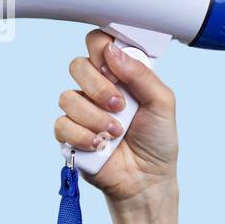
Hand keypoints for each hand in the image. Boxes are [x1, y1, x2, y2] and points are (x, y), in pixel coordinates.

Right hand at [53, 29, 179, 203]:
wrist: (147, 179)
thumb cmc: (158, 140)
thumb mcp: (162, 103)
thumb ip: (141, 74)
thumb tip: (113, 51)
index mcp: (120, 75)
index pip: (99, 44)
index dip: (101, 48)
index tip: (114, 65)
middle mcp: (98, 89)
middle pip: (77, 65)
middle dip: (99, 86)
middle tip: (119, 105)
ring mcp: (81, 111)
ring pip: (67, 97)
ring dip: (95, 117)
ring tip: (116, 132)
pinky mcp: (69, 134)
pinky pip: (62, 124)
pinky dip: (83, 135)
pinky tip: (100, 145)